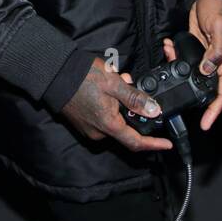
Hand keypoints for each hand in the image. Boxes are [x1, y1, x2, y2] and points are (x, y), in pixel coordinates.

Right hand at [60, 57, 174, 152]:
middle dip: (134, 110)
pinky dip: (110, 106)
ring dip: (121, 105)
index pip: (136, 142)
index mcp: (109, 125)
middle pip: (126, 128)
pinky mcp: (83, 123)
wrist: (54, 75)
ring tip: (118, 81)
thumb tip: (153, 111)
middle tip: (132, 86)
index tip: (167, 145)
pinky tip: (107, 88)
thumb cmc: (82, 77)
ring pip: (115, 121)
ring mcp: (90, 129)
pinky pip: (104, 118)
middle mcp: (99, 133)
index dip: (154, 145)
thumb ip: (135, 99)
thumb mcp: (113, 83)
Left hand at [179, 0, 221, 128]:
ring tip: (168, 58)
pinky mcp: (194, 48)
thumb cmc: (220, 9)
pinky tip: (167, 46)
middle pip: (206, 88)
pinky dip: (173, 54)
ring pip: (190, 73)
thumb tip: (208, 70)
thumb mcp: (220, 28)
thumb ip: (216, 50)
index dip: (215, 110)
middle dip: (190, 94)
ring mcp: (205, 56)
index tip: (205, 123)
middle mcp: (216, 62)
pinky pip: (182, 58)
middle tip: (173, 97)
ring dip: (177, 69)